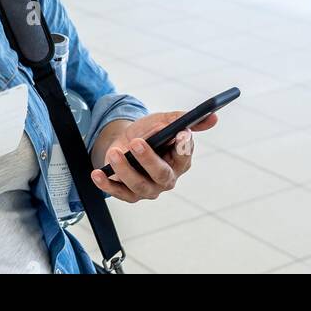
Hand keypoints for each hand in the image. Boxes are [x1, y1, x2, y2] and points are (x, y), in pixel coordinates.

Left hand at [91, 111, 218, 202]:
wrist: (126, 141)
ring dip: (125, 170)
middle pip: (161, 174)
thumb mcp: (165, 120)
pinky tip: (97, 174)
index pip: (184, 156)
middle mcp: (167, 178)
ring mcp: (149, 189)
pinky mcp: (130, 194)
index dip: (183, 147)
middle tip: (137, 143)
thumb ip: (186, 119)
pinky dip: (107, 184)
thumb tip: (213, 116)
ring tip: (115, 153)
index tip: (179, 134)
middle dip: (149, 159)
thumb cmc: (149, 132)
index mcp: (180, 161)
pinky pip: (119, 193)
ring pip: (139, 185)